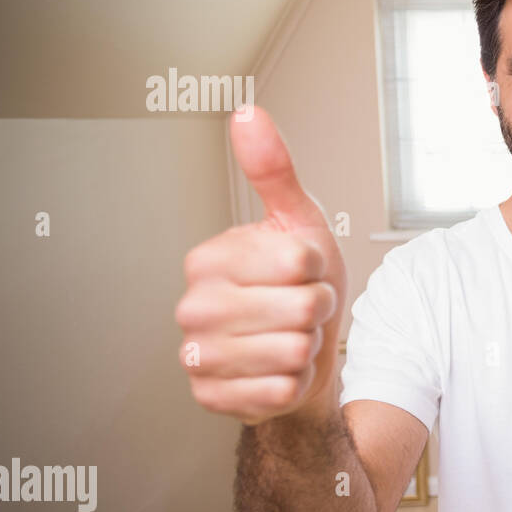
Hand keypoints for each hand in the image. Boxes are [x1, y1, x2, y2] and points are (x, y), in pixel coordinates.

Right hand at [175, 106, 347, 424]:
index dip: (318, 270)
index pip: (299, 262)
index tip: (303, 272)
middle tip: (302, 309)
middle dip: (317, 311)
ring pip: (295, 351)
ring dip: (309, 348)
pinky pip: (282, 390)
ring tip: (292, 337)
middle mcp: (193, 307)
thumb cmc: (300, 286)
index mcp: (208, 259)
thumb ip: (274, 171)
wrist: (301, 351)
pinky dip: (296, 383)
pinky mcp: (212, 398)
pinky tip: (281, 371)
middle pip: (300, 310)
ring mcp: (198, 356)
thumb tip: (248, 113)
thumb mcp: (298, 222)